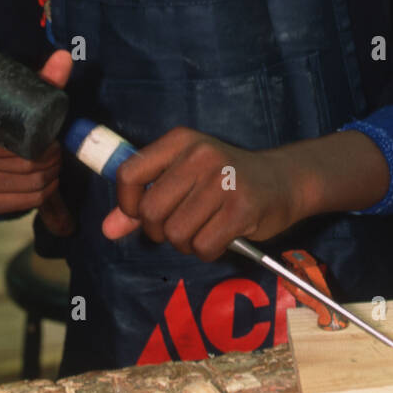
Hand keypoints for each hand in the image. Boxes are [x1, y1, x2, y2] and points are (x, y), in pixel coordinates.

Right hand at [0, 50, 74, 233]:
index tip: (53, 140)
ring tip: (54, 164)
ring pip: (26, 185)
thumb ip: (41, 81)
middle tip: (57, 152)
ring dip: (50, 176)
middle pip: (20, 166)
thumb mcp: (14, 100)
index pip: (5, 145)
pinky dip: (43, 193)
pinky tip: (48, 182)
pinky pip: (22, 202)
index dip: (39, 146)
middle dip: (49, 160)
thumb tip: (65, 56)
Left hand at [101, 127, 310, 260]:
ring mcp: (223, 180)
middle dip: (161, 231)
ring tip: (205, 229)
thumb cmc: (227, 180)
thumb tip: (107, 229)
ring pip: (176, 234)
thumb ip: (144, 202)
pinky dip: (208, 251)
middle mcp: (200, 155)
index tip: (144, 214)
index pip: (128, 174)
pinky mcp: (242, 207)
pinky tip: (221, 237)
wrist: (285, 179)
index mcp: (180, 141)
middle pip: (151, 212)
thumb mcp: (184, 179)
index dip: (128, 204)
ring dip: (187, 243)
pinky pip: (203, 246)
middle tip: (182, 227)